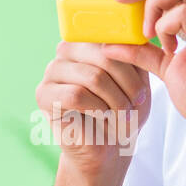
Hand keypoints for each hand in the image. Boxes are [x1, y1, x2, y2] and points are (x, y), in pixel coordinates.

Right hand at [35, 40, 150, 176]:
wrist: (108, 148)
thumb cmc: (123, 112)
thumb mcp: (140, 80)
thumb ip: (136, 56)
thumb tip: (136, 38)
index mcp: (89, 41)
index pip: (113, 38)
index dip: (132, 65)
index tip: (141, 91)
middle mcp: (67, 50)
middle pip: (104, 55)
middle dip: (127, 84)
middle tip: (136, 104)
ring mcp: (52, 71)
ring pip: (93, 77)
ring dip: (115, 101)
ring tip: (122, 116)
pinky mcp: (43, 94)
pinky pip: (76, 95)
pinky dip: (97, 110)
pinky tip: (102, 118)